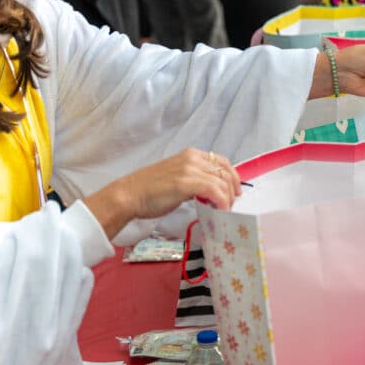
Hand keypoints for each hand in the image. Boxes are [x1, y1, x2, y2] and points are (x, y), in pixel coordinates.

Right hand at [84, 149, 241, 238]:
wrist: (129, 195)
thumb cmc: (150, 191)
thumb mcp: (177, 178)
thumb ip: (195, 180)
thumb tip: (211, 192)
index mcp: (191, 154)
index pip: (222, 161)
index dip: (232, 177)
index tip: (234, 191)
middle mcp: (192, 158)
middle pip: (225, 171)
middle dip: (232, 189)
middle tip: (232, 204)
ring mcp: (189, 169)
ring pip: (222, 181)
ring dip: (228, 198)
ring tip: (224, 210)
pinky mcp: (186, 182)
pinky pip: (214, 190)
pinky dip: (222, 201)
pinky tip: (220, 210)